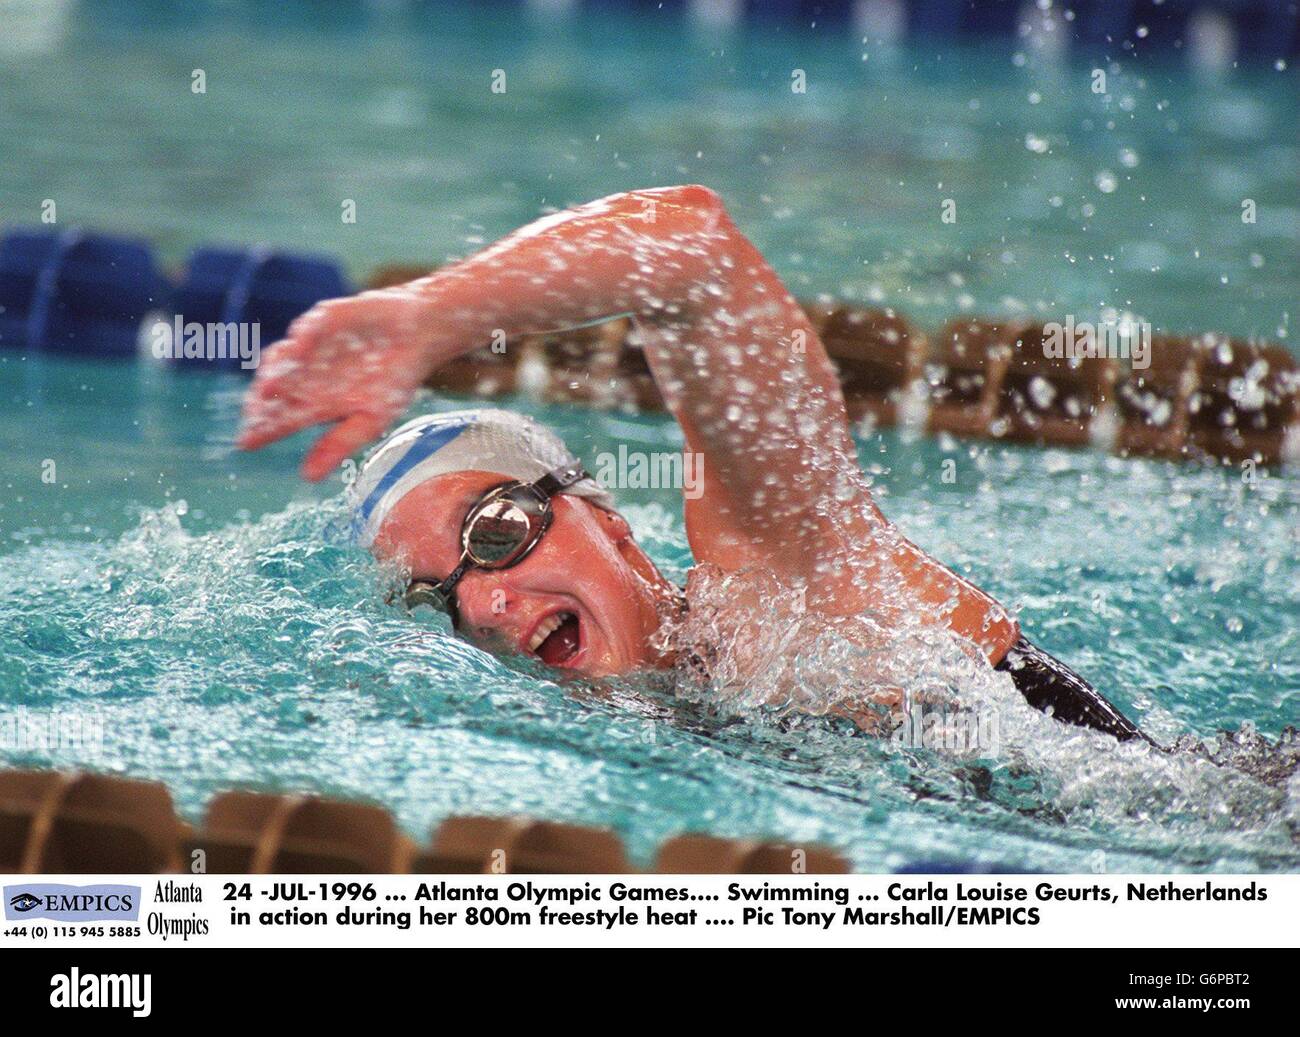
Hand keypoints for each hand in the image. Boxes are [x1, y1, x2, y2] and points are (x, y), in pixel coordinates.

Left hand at [237, 288, 437, 480]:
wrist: (418, 337)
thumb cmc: (394, 381)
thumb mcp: (371, 420)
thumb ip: (339, 445)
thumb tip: (308, 478)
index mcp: (315, 403)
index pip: (281, 420)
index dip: (263, 431)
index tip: (246, 444)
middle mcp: (306, 376)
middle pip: (273, 392)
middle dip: (262, 404)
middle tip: (255, 417)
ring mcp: (311, 347)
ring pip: (281, 359)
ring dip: (274, 372)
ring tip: (269, 390)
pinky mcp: (323, 321)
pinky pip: (308, 328)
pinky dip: (302, 338)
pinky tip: (297, 348)